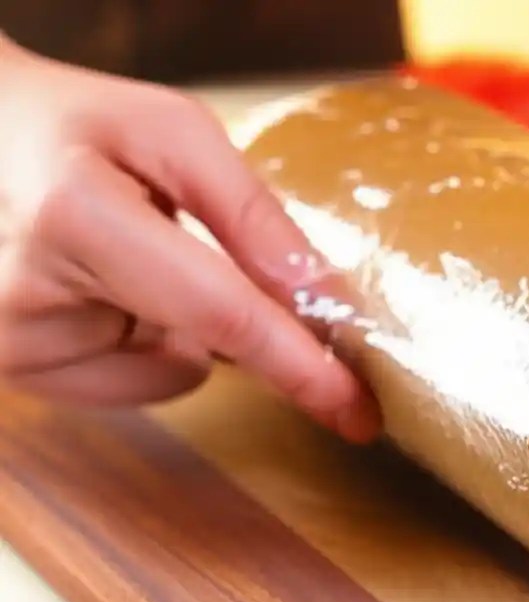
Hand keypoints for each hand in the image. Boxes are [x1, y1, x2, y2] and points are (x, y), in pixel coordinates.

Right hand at [0, 40, 379, 442]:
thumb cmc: (77, 126)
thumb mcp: (173, 135)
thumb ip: (252, 217)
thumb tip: (323, 301)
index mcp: (76, 215)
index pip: (220, 313)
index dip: (299, 366)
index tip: (358, 411)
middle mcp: (30, 293)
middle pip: (204, 345)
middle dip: (253, 324)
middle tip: (221, 257)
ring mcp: (13, 343)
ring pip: (175, 371)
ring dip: (181, 325)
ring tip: (123, 254)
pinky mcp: (13, 369)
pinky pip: (133, 384)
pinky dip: (142, 344)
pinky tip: (102, 290)